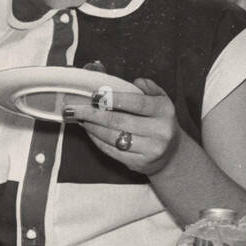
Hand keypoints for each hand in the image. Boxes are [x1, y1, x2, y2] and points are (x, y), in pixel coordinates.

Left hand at [63, 77, 184, 174]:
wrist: (172, 153)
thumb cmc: (159, 121)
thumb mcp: (160, 100)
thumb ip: (147, 88)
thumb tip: (134, 81)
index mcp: (164, 110)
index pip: (136, 102)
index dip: (113, 99)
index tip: (94, 96)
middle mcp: (160, 130)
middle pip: (119, 120)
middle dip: (92, 114)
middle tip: (73, 108)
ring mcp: (151, 149)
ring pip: (112, 136)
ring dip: (91, 127)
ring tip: (79, 118)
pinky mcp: (140, 163)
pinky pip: (112, 151)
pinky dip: (97, 140)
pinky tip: (89, 131)